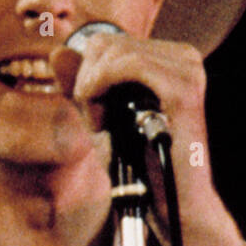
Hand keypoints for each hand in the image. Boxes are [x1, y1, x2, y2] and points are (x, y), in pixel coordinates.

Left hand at [49, 33, 228, 243]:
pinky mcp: (184, 90)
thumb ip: (80, 86)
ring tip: (102, 125)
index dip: (87, 75)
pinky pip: (130, 64)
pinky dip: (103, 87)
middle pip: (108, 43)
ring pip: (116, 51)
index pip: (108, 41)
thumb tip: (57, 52)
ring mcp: (188, 71)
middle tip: (97, 122)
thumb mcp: (100, 120)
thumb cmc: (139, 167)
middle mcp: (184, 59)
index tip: (93, 113)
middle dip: (89, 82)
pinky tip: (102, 118)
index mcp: (170, 60)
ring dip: (94, 89)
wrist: (170, 204)